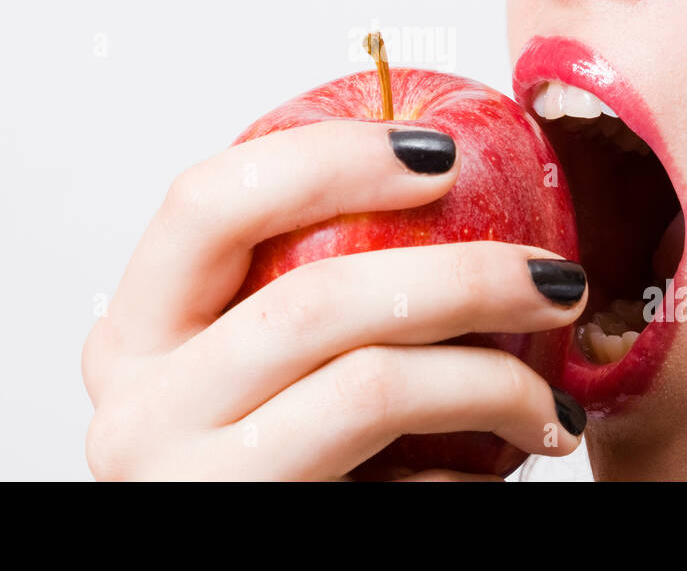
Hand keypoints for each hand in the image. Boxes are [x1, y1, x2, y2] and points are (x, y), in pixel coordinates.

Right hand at [81, 120, 587, 479]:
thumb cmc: (247, 460)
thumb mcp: (229, 365)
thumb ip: (282, 288)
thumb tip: (435, 176)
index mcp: (134, 334)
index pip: (209, 201)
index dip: (330, 157)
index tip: (442, 154)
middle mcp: (139, 409)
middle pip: (314, 300)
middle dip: (461, 276)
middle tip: (553, 280)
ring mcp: (193, 484)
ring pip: (371, 388)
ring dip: (491, 381)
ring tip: (553, 401)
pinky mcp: (263, 535)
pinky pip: (400, 489)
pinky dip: (469, 477)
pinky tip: (498, 468)